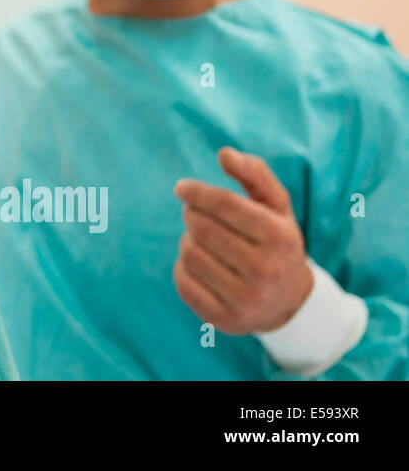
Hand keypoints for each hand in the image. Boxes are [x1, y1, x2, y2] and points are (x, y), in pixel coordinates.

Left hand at [173, 147, 312, 333]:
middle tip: (195, 214)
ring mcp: (245, 298)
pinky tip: (198, 264)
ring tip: (202, 241)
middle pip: (202, 228)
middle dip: (192, 215)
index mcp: (280, 237)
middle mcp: (265, 270)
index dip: (197, 191)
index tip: (181, 187)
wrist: (290, 303)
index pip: (225, 205)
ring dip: (188, 240)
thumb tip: (224, 153)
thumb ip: (255, 173)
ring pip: (189, 253)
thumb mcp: (276, 207)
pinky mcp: (225, 319)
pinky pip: (183, 282)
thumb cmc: (276, 242)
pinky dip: (183, 267)